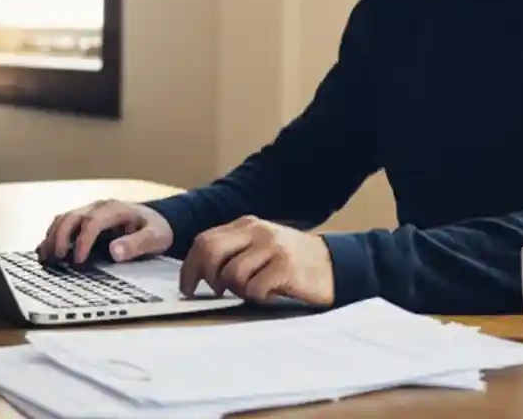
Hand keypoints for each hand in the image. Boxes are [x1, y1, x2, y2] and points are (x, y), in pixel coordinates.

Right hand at [36, 200, 173, 264]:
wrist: (158, 219)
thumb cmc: (156, 228)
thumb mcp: (155, 237)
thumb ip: (137, 244)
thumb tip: (114, 252)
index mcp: (115, 209)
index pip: (92, 222)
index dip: (83, 241)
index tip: (79, 261)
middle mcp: (98, 207)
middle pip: (72, 217)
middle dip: (61, 237)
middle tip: (57, 259)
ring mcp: (89, 211)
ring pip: (64, 219)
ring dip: (53, 237)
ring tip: (46, 258)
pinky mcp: (84, 219)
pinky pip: (63, 223)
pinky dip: (52, 236)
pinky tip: (45, 251)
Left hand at [180, 216, 334, 305]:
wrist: (334, 266)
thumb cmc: (291, 262)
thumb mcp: (260, 247)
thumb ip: (234, 251)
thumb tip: (198, 272)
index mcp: (247, 225)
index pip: (204, 240)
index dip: (190, 266)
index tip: (187, 286)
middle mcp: (258, 231)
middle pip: (211, 252)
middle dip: (206, 277)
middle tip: (214, 292)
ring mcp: (272, 248)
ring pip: (231, 275)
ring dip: (238, 290)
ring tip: (254, 290)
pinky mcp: (285, 267)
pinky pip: (254, 289)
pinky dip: (258, 298)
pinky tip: (271, 294)